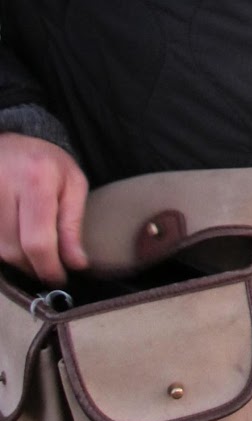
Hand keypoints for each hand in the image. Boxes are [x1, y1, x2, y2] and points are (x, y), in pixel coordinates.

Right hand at [0, 134, 88, 283]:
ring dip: (18, 261)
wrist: (12, 142)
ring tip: (35, 254)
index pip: (37, 240)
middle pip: (14, 249)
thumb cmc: (47, 164)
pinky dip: (4, 249)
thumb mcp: (73, 184)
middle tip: (50, 269)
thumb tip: (76, 263)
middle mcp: (2, 187)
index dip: (48, 267)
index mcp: (36, 180)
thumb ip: (73, 224)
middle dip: (34, 267)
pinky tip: (18, 243)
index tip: (59, 278)